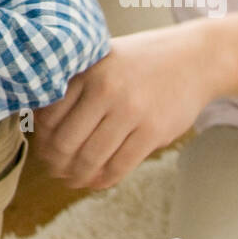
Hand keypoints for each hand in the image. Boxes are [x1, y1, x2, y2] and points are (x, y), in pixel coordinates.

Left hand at [32, 22, 211, 190]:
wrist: (195, 58)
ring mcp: (130, 111)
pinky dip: (103, 180)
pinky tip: (97, 180)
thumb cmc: (143, 61)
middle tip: (53, 169)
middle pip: (65, 141)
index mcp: (88, 69)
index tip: (42, 146)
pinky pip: (119, 166)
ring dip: (77, 176)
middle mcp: (105, 88)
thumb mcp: (105, 58)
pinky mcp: (153, 131)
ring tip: (73, 178)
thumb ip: (77, 82)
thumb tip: (41, 122)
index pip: (49, 114)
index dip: (41, 137)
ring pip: (90, 158)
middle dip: (55, 162)